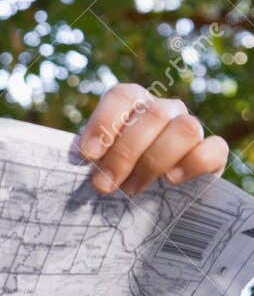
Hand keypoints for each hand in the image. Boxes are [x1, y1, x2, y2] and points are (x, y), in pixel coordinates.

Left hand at [75, 85, 228, 196]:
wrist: (151, 200)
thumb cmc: (119, 175)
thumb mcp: (100, 162)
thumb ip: (93, 156)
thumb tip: (81, 156)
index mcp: (134, 104)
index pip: (123, 95)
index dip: (105, 122)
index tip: (88, 154)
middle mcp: (165, 110)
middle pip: (153, 115)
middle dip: (124, 154)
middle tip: (104, 185)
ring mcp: (191, 128)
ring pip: (185, 128)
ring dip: (155, 162)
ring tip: (133, 189)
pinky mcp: (213, 153)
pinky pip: (214, 148)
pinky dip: (193, 164)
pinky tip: (171, 180)